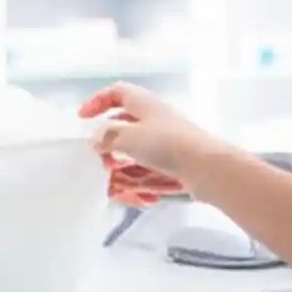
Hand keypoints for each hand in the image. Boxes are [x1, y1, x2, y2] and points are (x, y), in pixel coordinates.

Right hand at [79, 82, 214, 205]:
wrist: (208, 168)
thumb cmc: (166, 144)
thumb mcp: (128, 137)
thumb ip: (106, 137)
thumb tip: (95, 139)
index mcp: (143, 104)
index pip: (117, 92)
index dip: (97, 101)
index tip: (82, 117)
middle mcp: (155, 121)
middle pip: (124, 130)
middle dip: (110, 150)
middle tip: (104, 163)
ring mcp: (166, 145)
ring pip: (135, 157)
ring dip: (124, 174)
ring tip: (120, 190)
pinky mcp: (175, 166)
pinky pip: (151, 174)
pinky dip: (143, 186)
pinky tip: (142, 199)